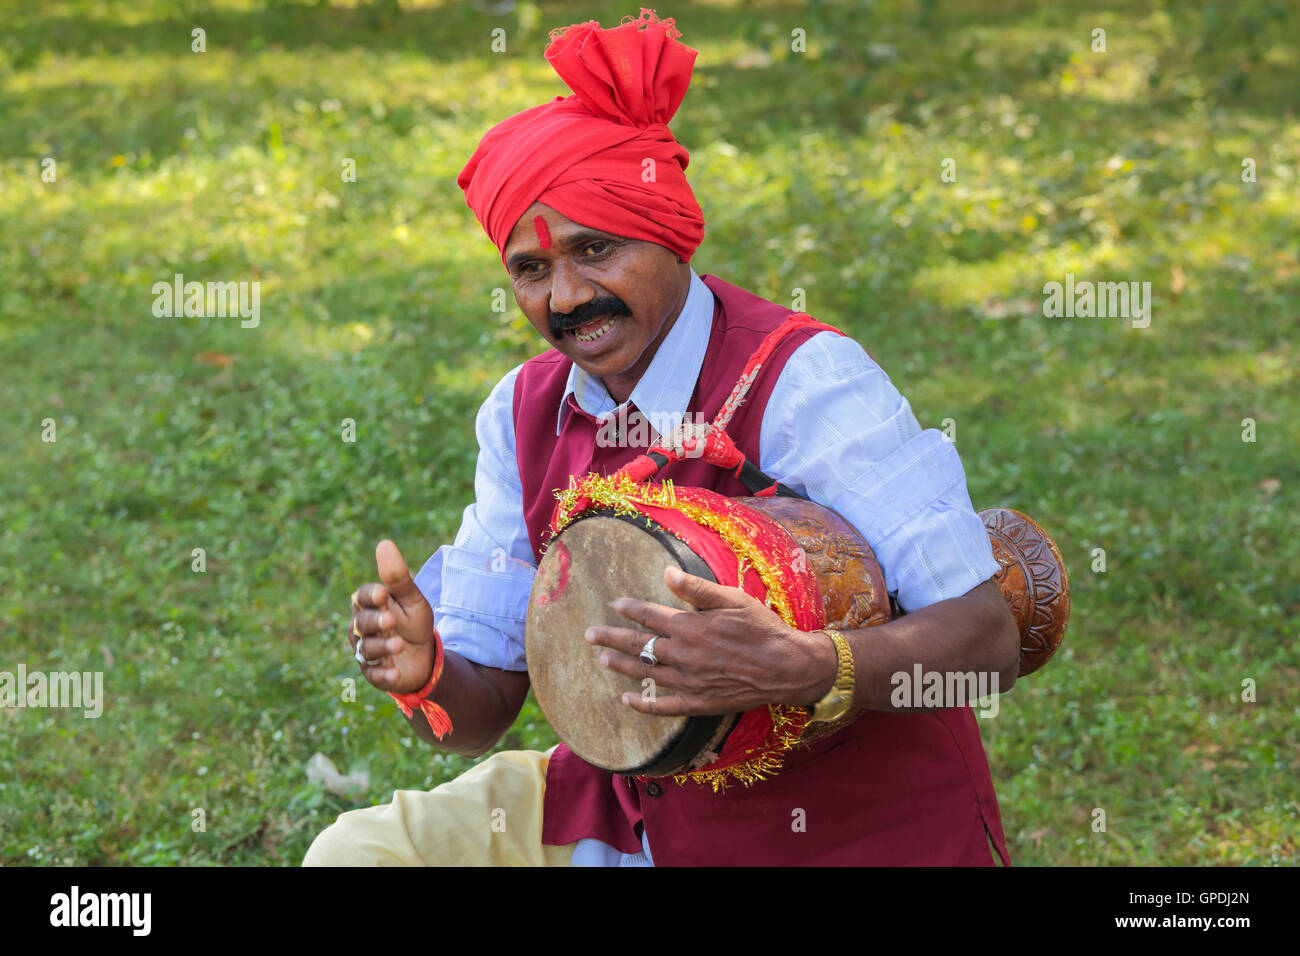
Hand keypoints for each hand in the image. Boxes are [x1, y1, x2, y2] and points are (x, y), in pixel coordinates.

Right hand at [348, 540, 436, 694]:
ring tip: (399, 643)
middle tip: (391, 620)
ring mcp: (366, 652)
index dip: (370, 597)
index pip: (362, 597)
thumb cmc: (414, 622)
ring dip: (382, 647)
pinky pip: (374, 675)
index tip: (382, 594)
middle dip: (376, 622)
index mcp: (370, 606)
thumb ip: (399, 577)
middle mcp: (362, 628)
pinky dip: (384, 675)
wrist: (425, 656)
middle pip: (361, 624)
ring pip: (366, 649)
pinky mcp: (375, 674)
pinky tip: (396, 673)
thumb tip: (384, 543)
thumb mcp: (412, 599)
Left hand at [584, 565, 835, 716]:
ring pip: (646, 674)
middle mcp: (684, 655)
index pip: (651, 616)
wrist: (787, 667)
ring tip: (603, 661)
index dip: (630, 609)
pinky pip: (663, 706)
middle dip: (612, 638)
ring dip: (621, 667)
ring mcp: (689, 682)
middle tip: (590, 635)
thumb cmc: (762, 628)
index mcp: (691, 626)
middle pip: (640, 645)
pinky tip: (627, 700)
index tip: (615, 604)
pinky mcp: (699, 702)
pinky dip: (643, 704)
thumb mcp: (733, 599)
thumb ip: (697, 588)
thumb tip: (667, 573)